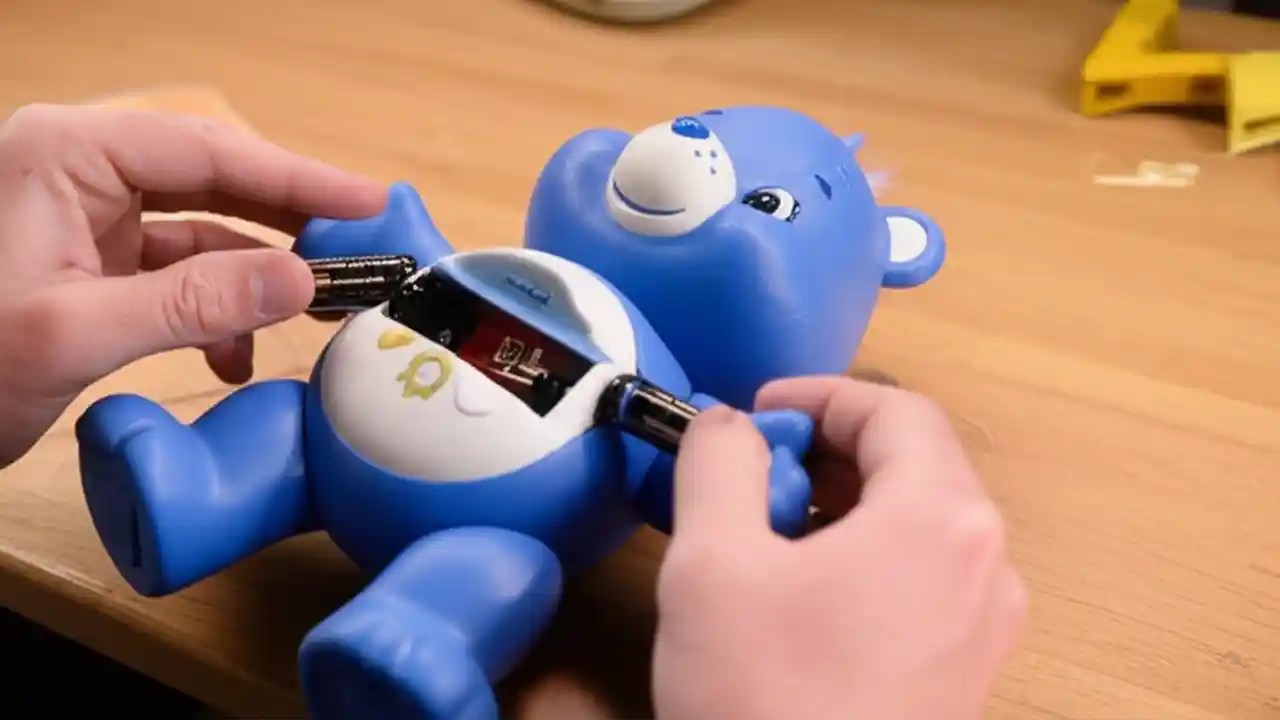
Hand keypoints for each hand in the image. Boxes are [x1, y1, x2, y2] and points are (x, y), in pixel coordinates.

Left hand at [0, 103, 387, 467]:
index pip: (208, 151)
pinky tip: (233, 357)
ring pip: (203, 230)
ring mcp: (84, 218)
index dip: (299, 177)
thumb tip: (301, 283)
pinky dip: (216, 312)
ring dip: (256, 278)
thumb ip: (192, 304)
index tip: (371, 201)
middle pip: (215, 182)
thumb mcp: (75, 333)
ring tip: (313, 314)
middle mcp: (79, 173)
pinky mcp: (89, 264)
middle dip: (289, 225)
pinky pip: (177, 273)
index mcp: (66, 155)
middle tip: (363, 251)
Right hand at [653, 375, 1026, 719]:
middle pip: (915, 465)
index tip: (758, 414)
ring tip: (766, 539)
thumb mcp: (713, 562)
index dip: (822, 396)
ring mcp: (986, 628)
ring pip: (918, 525)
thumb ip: (718, 462)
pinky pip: (923, 582)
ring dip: (842, 508)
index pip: (898, 410)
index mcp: (942, 519)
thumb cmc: (763, 696)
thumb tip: (730, 424)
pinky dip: (865, 560)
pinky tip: (801, 600)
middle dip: (828, 453)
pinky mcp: (966, 676)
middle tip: (753, 476)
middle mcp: (988, 565)